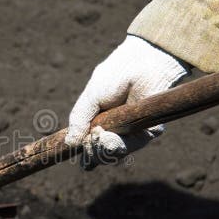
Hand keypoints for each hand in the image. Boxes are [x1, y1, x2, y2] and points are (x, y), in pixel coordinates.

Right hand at [65, 35, 187, 169]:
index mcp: (98, 124)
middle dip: (92, 152)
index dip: (81, 153)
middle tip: (90, 139)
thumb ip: (80, 119)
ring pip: (115, 153)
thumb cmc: (115, 76)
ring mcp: (131, 133)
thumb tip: (70, 143)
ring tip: (98, 136)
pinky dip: (118, 145)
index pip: (89, 146)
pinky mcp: (148, 131)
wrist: (141, 64)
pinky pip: (132, 146)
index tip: (70, 154)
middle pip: (101, 154)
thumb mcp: (91, 97)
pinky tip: (107, 137)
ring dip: (103, 150)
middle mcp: (115, 131)